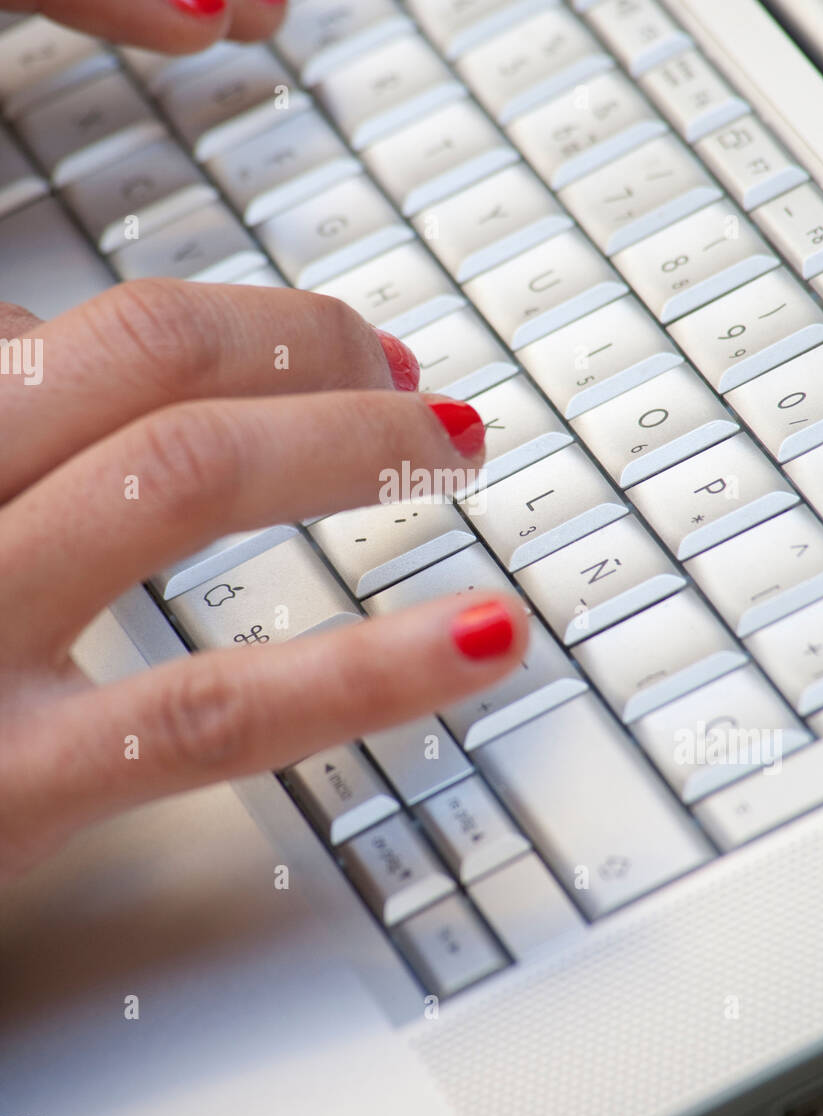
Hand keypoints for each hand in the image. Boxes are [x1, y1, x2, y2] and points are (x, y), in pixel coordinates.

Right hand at [0, 283, 526, 877]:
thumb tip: (52, 338)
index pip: (106, 329)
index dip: (260, 326)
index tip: (347, 352)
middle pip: (148, 362)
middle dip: (311, 353)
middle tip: (417, 392)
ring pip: (176, 482)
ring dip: (347, 447)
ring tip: (452, 456)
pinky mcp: (4, 789)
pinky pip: (206, 708)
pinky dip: (367, 665)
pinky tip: (481, 638)